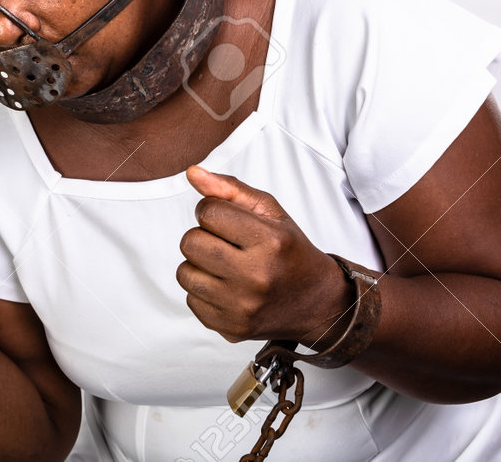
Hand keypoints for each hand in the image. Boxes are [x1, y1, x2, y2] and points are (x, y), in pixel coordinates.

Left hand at [177, 165, 347, 344]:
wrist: (316, 302)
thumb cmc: (289, 251)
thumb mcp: (270, 212)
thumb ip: (230, 189)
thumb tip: (192, 173)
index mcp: (269, 241)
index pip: (208, 212)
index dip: (212, 211)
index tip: (228, 221)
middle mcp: (256, 276)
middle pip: (190, 242)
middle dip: (203, 237)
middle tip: (226, 244)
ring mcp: (242, 306)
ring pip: (184, 273)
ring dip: (199, 265)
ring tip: (225, 266)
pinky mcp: (231, 328)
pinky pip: (190, 300)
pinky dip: (203, 291)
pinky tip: (228, 289)